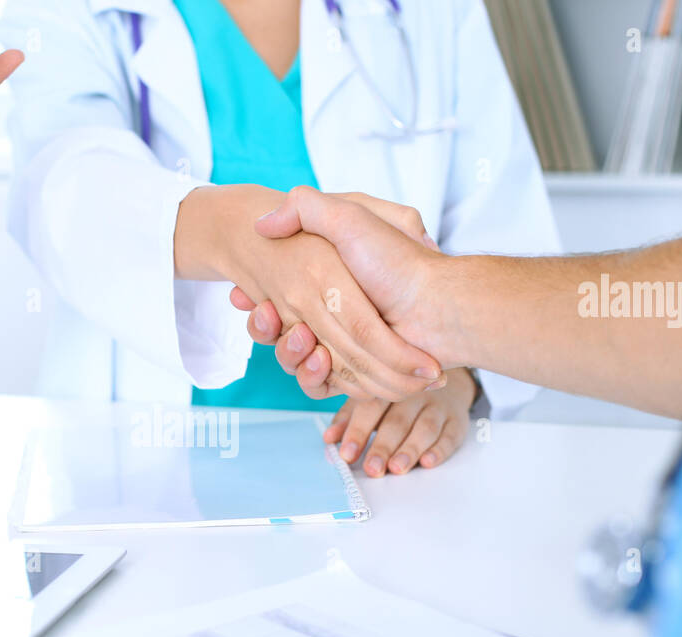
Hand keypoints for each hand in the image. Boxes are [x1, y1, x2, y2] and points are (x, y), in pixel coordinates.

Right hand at [175, 185, 443, 402]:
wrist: (439, 308)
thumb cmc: (398, 263)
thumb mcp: (350, 217)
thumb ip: (306, 208)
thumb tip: (263, 223)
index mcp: (325, 283)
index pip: (274, 298)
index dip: (256, 302)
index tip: (242, 296)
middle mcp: (332, 315)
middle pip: (278, 331)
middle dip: (266, 327)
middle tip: (268, 314)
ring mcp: (343, 345)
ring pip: (294, 361)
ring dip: (288, 353)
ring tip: (301, 338)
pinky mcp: (355, 374)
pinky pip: (320, 384)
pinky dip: (313, 377)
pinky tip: (318, 361)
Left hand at [326, 367, 475, 477]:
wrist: (446, 379)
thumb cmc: (400, 395)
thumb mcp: (372, 399)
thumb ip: (349, 418)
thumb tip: (328, 438)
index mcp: (387, 386)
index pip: (371, 408)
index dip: (358, 431)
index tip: (347, 454)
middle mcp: (414, 393)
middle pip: (398, 420)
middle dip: (383, 446)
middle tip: (372, 468)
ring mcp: (438, 405)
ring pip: (426, 427)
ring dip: (411, 449)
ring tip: (397, 468)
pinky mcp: (458, 419)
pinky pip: (451, 434)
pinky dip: (441, 450)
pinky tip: (428, 462)